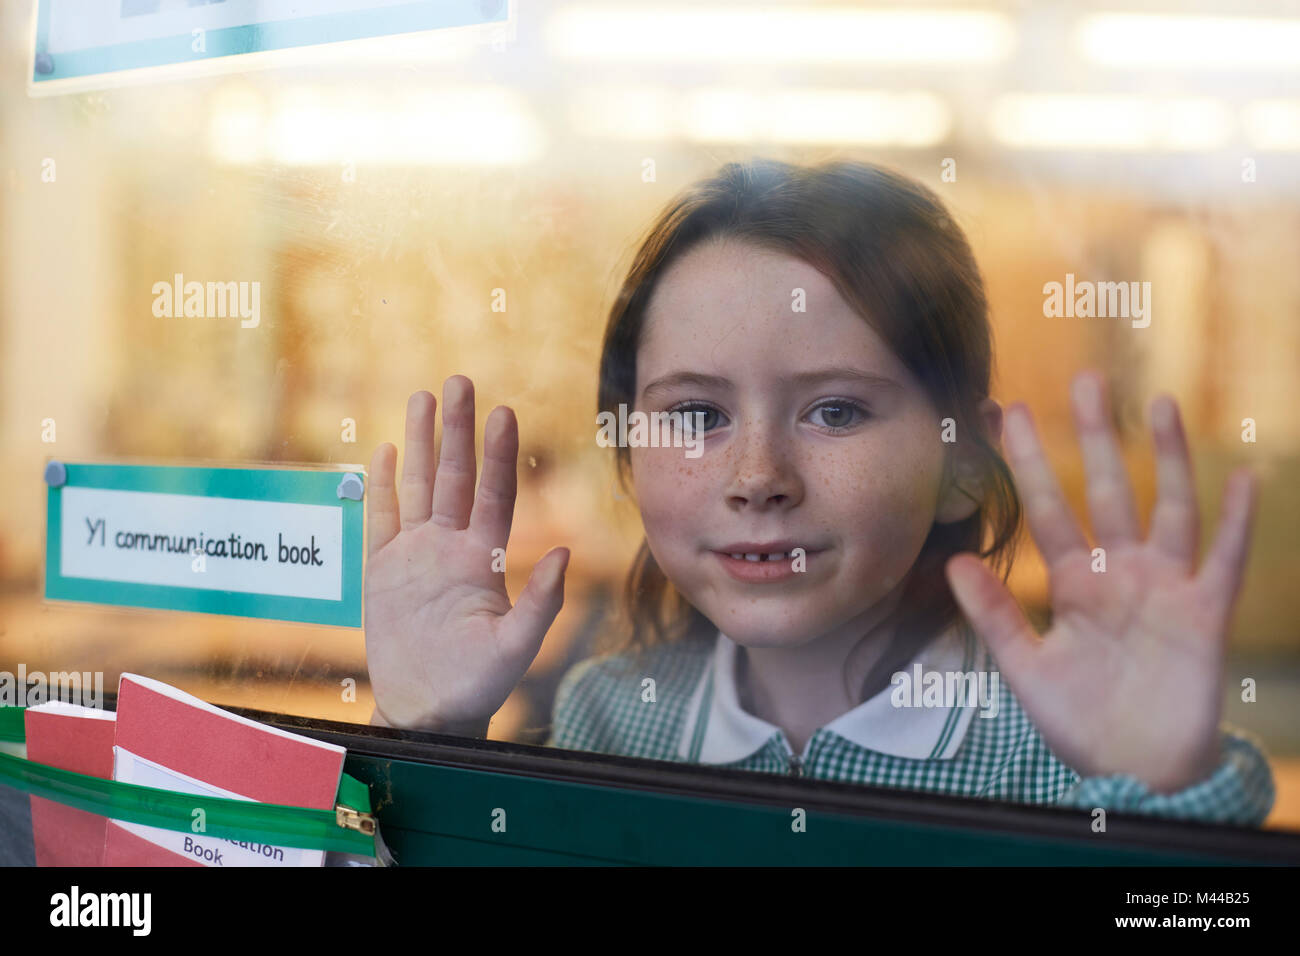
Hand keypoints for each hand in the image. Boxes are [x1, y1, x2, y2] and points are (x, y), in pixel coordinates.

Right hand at [364, 376, 569, 731]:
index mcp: (484, 559)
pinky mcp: (382, 571)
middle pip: (455, 477)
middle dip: (458, 429)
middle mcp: (451, 547)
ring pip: (420, 486)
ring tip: (423, 396)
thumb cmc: (478, 684)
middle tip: (460, 380)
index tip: (504, 412)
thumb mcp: (515, 648)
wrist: (429, 711)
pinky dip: (383, 485)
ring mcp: (415, 555)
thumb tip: (565, 554)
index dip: (498, 454)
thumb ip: (541, 603)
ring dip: (423, 442)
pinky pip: (381, 518)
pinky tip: (388, 450)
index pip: (494, 494)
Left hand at [945, 369, 1257, 792]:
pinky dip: (1236, 522)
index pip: (1048, 509)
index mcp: (1075, 583)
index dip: (1032, 463)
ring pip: (1168, 509)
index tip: (1012, 413)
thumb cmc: (1081, 720)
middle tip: (1087, 379)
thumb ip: (996, 616)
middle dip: (1098, 438)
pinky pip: (1223, 561)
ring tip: (1160, 404)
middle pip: (1108, 491)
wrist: (1135, 772)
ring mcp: (1166, 588)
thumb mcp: (1027, 668)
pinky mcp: (1205, 615)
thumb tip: (955, 562)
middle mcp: (1121, 573)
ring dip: (1169, 459)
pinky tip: (1242, 478)